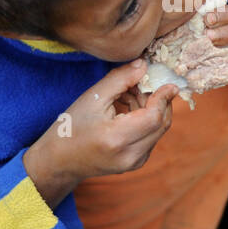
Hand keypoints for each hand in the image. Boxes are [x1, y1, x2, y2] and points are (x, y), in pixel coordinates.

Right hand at [30, 61, 179, 190]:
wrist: (59, 161)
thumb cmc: (71, 127)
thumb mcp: (92, 98)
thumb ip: (120, 79)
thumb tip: (144, 65)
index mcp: (117, 139)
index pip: (154, 117)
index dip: (163, 98)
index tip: (168, 83)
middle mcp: (130, 156)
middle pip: (161, 124)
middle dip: (158, 100)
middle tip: (142, 83)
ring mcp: (135, 163)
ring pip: (158, 130)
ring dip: (151, 109)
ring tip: (128, 95)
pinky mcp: (136, 163)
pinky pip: (150, 137)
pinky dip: (145, 120)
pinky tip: (127, 110)